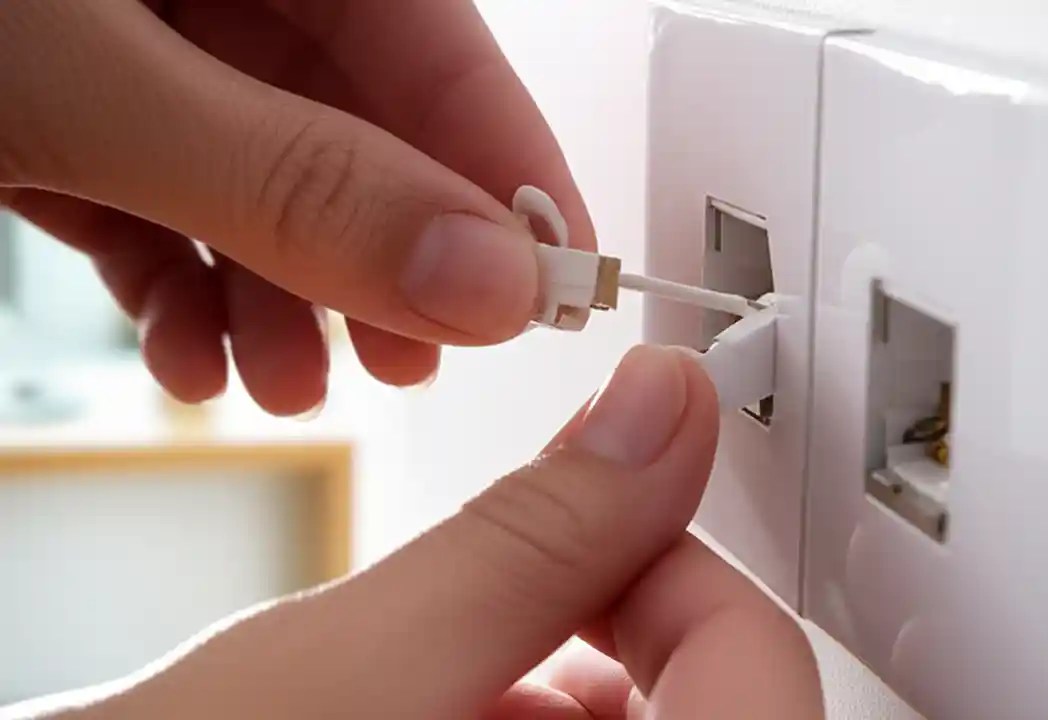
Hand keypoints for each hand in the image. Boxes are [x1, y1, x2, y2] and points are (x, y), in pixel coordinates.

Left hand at [0, 0, 590, 414]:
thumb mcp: (91, 86)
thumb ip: (289, 180)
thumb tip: (474, 272)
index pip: (434, 39)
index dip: (508, 157)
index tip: (556, 276)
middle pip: (359, 125)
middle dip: (391, 255)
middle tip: (426, 347)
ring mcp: (139, 59)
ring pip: (266, 189)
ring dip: (287, 301)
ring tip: (289, 381)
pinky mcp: (75, 131)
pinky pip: (166, 217)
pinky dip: (188, 296)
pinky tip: (194, 358)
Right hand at [5, 347, 824, 719]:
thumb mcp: (346, 670)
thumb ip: (530, 540)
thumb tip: (663, 409)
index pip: (763, 676)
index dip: (677, 568)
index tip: (590, 512)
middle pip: (704, 704)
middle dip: (593, 630)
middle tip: (475, 600)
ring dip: (531, 678)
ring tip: (404, 678)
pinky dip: (496, 716)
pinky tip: (403, 716)